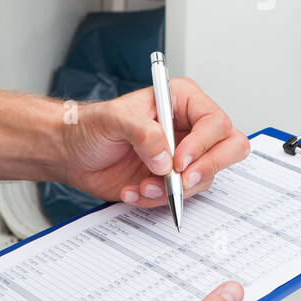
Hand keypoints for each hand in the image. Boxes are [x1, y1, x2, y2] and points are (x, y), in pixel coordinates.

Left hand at [59, 77, 248, 207]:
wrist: (71, 154)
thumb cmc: (90, 126)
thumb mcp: (113, 119)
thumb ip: (142, 132)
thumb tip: (166, 157)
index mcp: (181, 100)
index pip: (214, 121)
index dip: (203, 143)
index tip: (179, 160)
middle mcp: (189, 127)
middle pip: (230, 146)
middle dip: (209, 166)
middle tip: (184, 179)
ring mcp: (183, 155)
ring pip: (206, 176)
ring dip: (174, 188)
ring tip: (142, 185)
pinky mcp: (172, 179)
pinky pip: (182, 195)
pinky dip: (158, 199)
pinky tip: (134, 191)